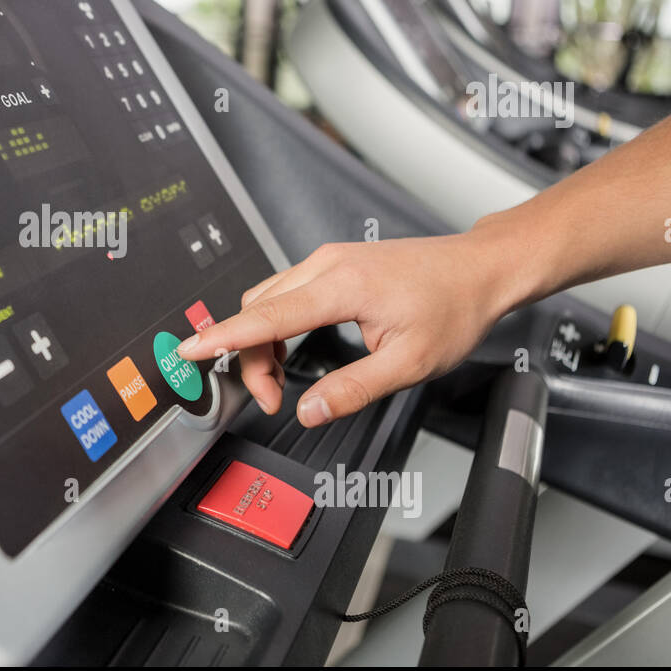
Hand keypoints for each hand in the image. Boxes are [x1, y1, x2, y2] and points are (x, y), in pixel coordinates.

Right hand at [175, 232, 520, 426]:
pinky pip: (285, 291)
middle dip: (250, 358)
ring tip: (280, 379)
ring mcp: (328, 260)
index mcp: (341, 286)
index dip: (222, 336)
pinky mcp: (333, 263)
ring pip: (267, 299)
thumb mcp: (409, 363)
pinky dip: (276, 323)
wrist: (480, 269)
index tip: (190, 349)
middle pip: (258, 310)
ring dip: (262, 341)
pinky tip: (292, 347)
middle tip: (272, 398)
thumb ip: (353, 389)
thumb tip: (310, 410)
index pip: (265, 316)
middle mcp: (326, 265)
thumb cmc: (453, 307)